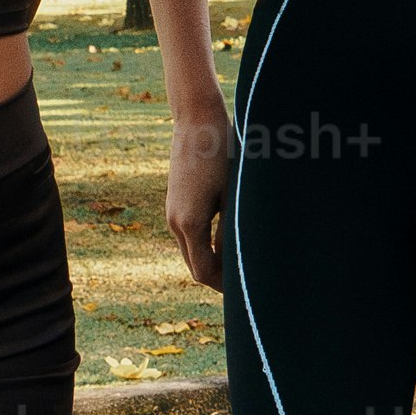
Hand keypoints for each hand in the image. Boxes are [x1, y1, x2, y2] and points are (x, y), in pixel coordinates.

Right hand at [162, 108, 233, 289]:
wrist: (197, 123)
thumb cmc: (222, 156)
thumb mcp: (232, 196)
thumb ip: (229, 232)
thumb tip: (233, 260)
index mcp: (190, 223)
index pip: (203, 271)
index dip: (223, 286)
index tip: (244, 291)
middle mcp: (174, 222)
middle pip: (194, 265)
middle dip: (217, 277)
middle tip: (244, 284)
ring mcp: (171, 212)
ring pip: (190, 251)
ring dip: (210, 261)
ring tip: (237, 265)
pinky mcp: (174, 203)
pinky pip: (187, 235)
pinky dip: (203, 245)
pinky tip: (224, 241)